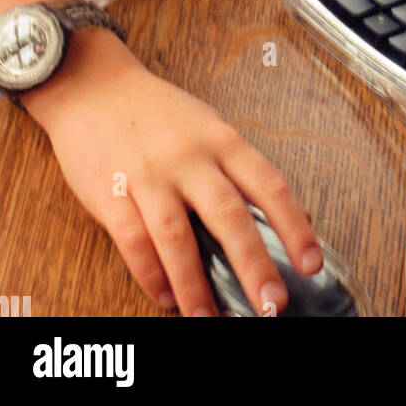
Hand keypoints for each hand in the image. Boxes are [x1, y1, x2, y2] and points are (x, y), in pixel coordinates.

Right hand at [26, 30, 320, 315]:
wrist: (94, 86)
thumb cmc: (158, 113)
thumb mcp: (211, 127)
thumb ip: (245, 171)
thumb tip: (294, 216)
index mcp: (222, 140)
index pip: (269, 184)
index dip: (295, 226)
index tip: (311, 263)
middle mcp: (190, 157)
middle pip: (229, 215)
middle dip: (253, 265)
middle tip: (271, 305)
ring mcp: (149, 175)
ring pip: (177, 237)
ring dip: (196, 286)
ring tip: (209, 319)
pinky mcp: (110, 192)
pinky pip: (134, 243)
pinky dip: (152, 276)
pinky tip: (167, 297)